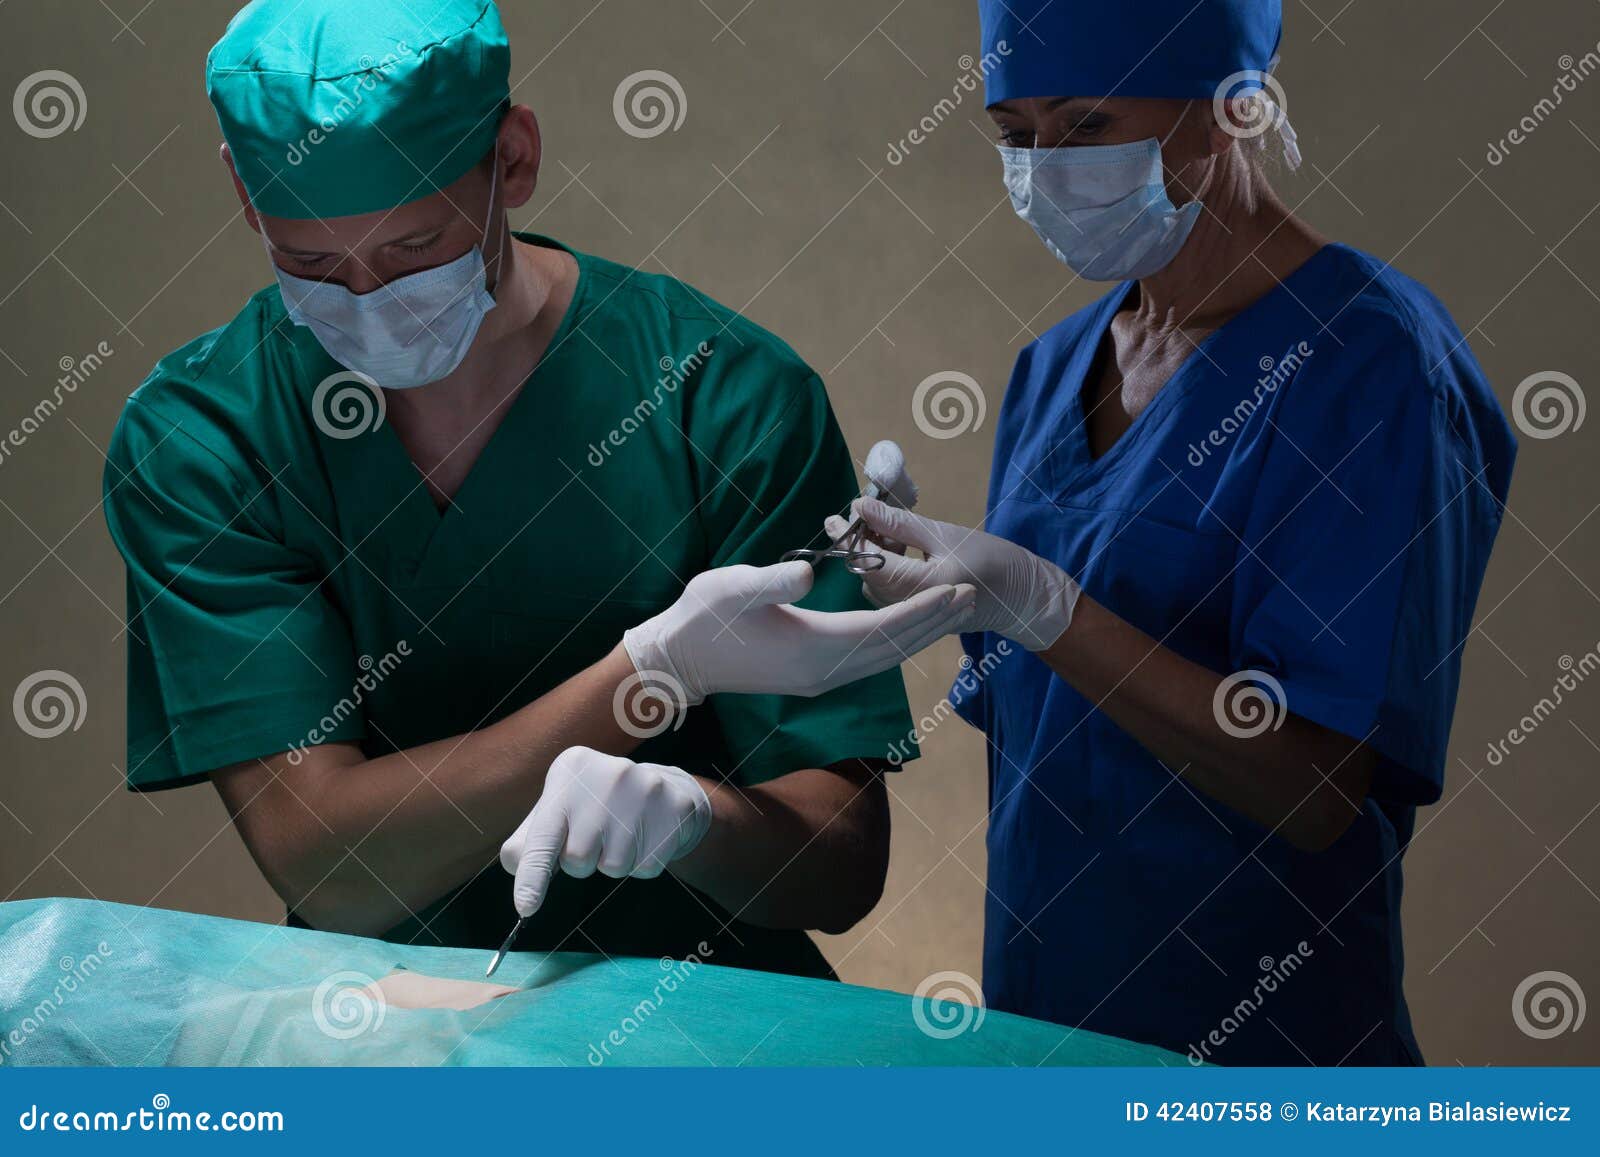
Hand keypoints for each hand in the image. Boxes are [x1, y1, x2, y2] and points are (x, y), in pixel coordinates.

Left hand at [499, 747, 712, 917]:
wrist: (667, 790)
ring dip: (615, 863)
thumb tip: (513, 863)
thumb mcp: (561, 808)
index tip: (525, 908)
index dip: (533, 876)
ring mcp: (645, 790)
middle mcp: (608, 775)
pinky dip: (643, 863)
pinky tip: (648, 838)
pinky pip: (645, 869)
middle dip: (584, 861)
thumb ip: (532, 838)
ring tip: (625, 834)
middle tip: (599, 836)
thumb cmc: (600, 805)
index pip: (544, 836)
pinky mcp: (675, 810)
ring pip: (613, 867)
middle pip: (578, 859)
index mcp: (571, 770)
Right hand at [622, 560, 974, 703]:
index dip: (922, 609)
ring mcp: (822, 678)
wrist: (680, 661)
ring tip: (952, 608)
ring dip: (920, 633)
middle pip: (895, 648)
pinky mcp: (815, 676)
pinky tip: (910, 625)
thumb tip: (811, 575)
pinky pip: (870, 659)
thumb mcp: (731, 588)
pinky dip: (897, 640)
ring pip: (885, 657)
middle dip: (934, 621)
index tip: (956, 590)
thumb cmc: (702, 618)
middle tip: (972, 595)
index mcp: (814, 649)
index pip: (883, 629)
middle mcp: (827, 671)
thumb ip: (771, 581)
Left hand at [825, 498, 1080, 650]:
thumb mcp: (943, 534)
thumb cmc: (990, 561)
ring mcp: (911, 615)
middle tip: (862, 514)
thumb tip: (861, 506)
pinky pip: (888, 590)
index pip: (867, 562)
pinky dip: (886, 567)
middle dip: (859, 544)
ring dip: (873, 555)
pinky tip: (898, 547)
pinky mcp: (916, 614)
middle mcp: (907, 608)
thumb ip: (898, 523)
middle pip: (865, 574)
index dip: (848, 537)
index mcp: (916, 588)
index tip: (835, 516)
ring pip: (874, 583)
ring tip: (884, 527)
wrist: (1022, 598)